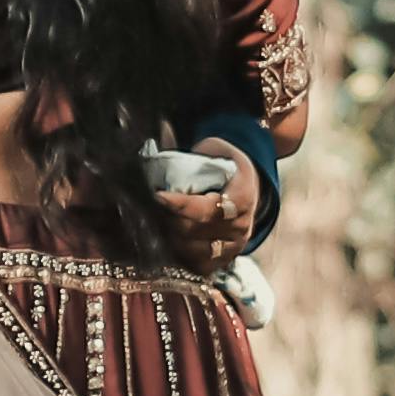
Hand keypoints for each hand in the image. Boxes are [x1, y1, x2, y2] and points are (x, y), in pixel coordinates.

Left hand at [156, 146, 259, 272]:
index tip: (157, 196)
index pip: (207, 209)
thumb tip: (161, 130)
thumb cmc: (225, 164)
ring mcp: (233, 247)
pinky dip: (178, 253)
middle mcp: (241, 227)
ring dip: (168, 237)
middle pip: (193, 231)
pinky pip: (196, 265)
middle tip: (146, 206)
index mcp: (242, 197)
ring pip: (190, 250)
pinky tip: (166, 238)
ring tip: (154, 220)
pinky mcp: (224, 261)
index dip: (180, 205)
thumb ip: (189, 148)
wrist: (248, 185)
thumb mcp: (213, 149)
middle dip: (166, 219)